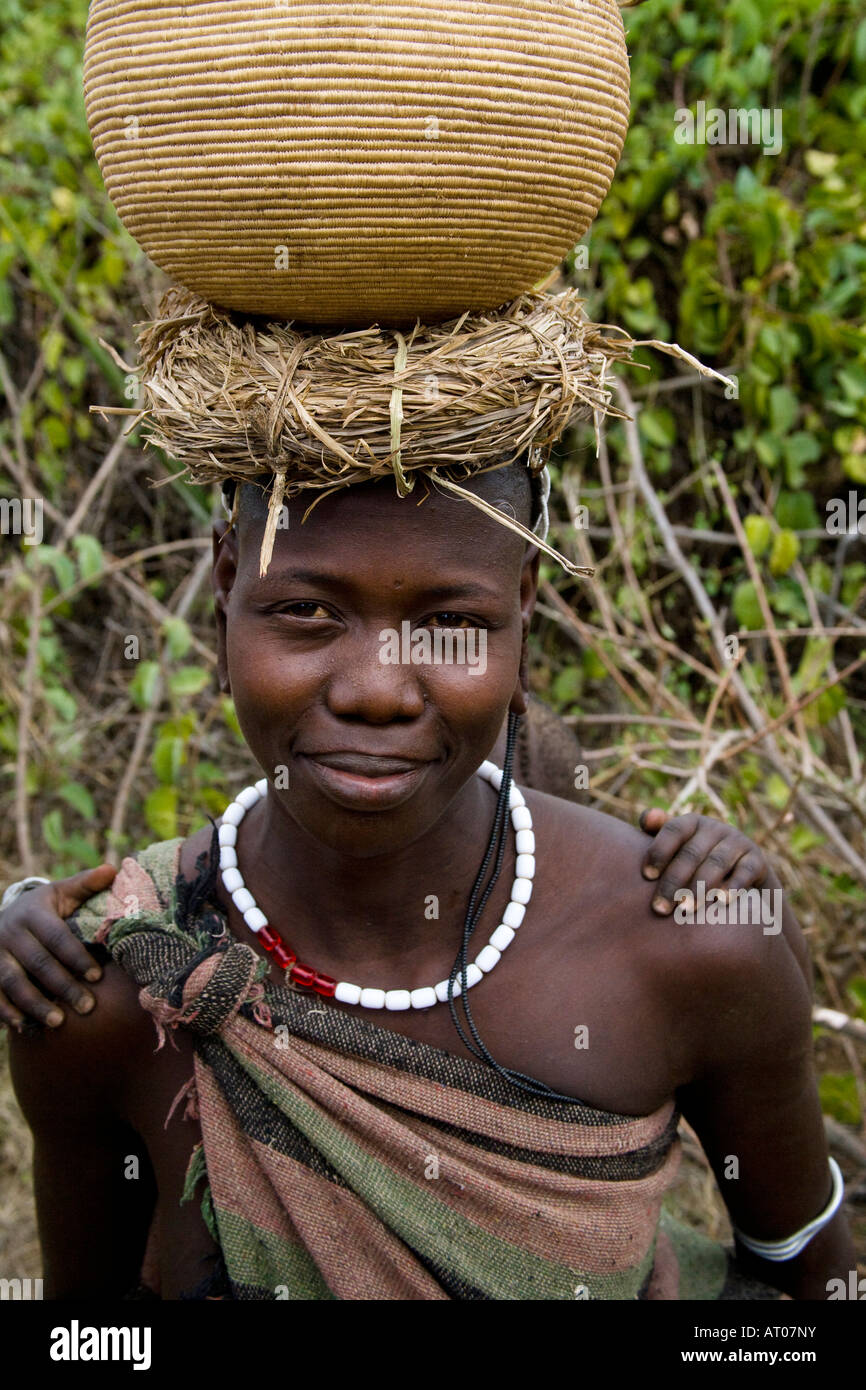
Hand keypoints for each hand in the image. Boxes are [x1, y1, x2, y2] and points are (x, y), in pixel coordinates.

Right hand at [0, 865, 116, 1029]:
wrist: (4, 917)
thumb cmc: (44, 908)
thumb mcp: (61, 893)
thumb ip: (86, 884)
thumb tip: (112, 869)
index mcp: (33, 912)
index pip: (57, 937)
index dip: (76, 957)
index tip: (97, 977)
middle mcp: (10, 933)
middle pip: (37, 963)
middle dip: (63, 986)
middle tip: (87, 1007)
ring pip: (13, 982)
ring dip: (35, 1005)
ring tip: (59, 1022)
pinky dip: (7, 1012)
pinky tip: (25, 1027)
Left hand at [638, 809, 767, 914]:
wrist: (743, 875)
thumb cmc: (697, 862)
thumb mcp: (679, 847)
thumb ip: (658, 833)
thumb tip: (647, 817)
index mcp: (692, 822)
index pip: (674, 830)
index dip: (659, 851)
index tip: (647, 876)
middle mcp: (715, 828)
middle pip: (692, 853)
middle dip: (674, 881)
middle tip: (661, 908)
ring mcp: (738, 842)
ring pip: (716, 863)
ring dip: (699, 887)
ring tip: (685, 909)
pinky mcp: (757, 860)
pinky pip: (745, 871)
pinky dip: (733, 886)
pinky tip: (721, 902)